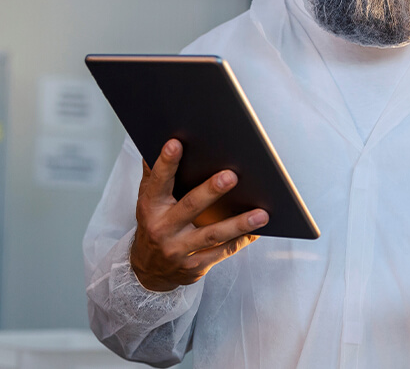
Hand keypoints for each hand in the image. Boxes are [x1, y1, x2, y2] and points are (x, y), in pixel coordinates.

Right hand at [130, 139, 268, 291]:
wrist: (150, 270)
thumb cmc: (154, 224)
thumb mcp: (147, 200)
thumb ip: (154, 174)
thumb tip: (156, 141)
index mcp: (150, 207)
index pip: (158, 182)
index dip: (167, 163)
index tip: (176, 143)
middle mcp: (163, 229)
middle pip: (190, 207)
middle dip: (211, 191)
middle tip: (232, 176)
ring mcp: (179, 250)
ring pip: (212, 235)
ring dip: (239, 224)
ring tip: (262, 214)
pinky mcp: (195, 266)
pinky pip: (223, 252)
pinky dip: (242, 241)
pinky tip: (258, 231)